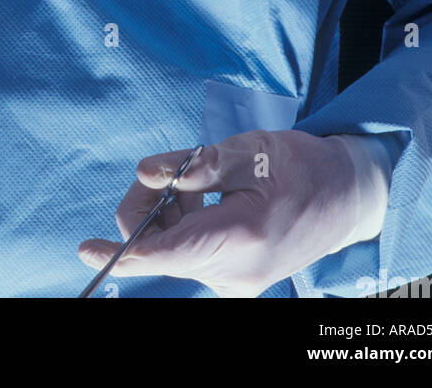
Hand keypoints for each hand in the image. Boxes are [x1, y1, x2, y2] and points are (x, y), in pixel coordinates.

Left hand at [78, 129, 390, 296]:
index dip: (121, 251)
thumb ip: (191, 165)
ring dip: (169, 213)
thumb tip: (144, 174)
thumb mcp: (245, 151)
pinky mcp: (235, 277)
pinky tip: (204, 199)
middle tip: (171, 171)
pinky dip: (185, 224)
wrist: (346, 198)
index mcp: (240, 236)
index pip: (167, 252)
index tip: (85, 249)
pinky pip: (190, 253)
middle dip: (150, 207)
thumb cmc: (300, 167)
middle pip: (162, 245)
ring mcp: (236, 279)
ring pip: (173, 249)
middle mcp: (235, 270)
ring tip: (198, 182)